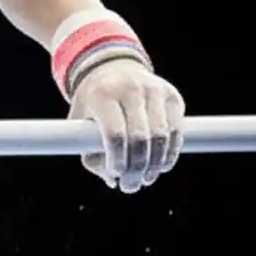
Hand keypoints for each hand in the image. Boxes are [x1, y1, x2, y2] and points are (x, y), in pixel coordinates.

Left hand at [69, 59, 184, 192]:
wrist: (113, 69)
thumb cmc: (94, 103)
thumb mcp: (80, 122)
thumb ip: (89, 152)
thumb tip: (112, 180)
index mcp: (102, 95)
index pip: (114, 133)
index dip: (117, 160)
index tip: (116, 176)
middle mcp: (130, 89)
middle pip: (140, 137)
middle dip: (137, 168)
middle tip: (131, 186)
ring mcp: (154, 90)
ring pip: (161, 136)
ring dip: (155, 165)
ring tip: (145, 179)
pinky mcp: (172, 96)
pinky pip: (176, 131)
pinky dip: (170, 153)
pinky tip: (161, 166)